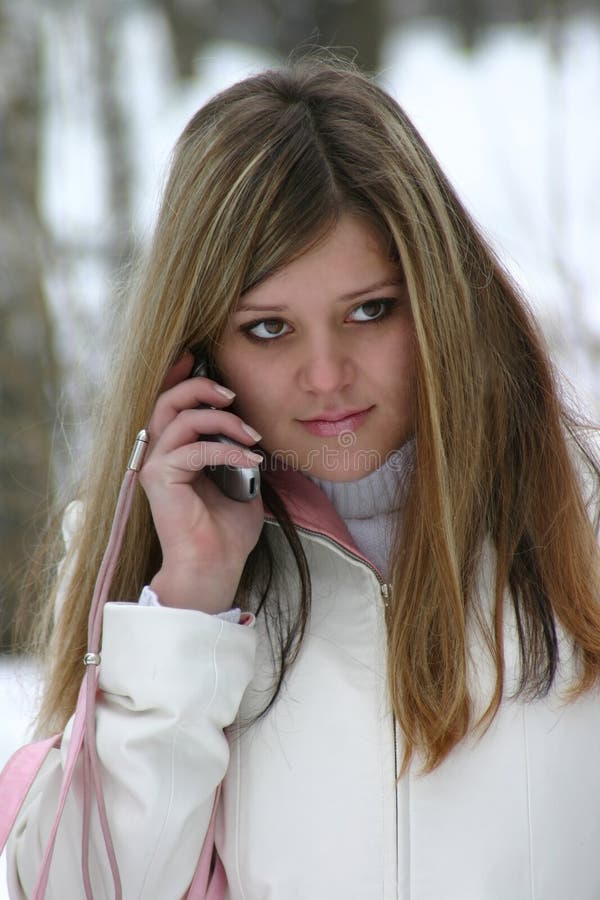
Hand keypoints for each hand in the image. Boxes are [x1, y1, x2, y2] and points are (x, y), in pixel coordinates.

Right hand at [139, 352, 264, 612]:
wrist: (215, 568)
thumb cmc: (227, 531)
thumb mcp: (241, 481)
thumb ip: (239, 452)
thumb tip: (254, 427)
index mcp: (174, 451)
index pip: (169, 402)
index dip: (179, 374)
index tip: (198, 357)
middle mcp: (158, 454)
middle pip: (167, 399)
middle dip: (200, 386)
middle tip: (232, 393)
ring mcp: (155, 465)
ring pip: (178, 417)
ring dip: (221, 418)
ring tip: (251, 433)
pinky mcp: (159, 479)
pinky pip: (192, 448)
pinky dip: (225, 448)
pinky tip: (250, 458)